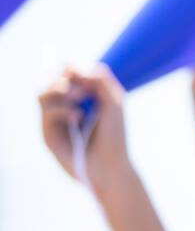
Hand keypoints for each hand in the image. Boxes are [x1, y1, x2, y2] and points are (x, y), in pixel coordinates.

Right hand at [37, 65, 132, 195]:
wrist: (112, 166)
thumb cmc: (115, 136)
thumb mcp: (114, 102)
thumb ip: (99, 79)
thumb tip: (71, 64)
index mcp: (80, 98)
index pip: (65, 74)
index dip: (70, 69)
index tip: (84, 76)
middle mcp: (64, 107)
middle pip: (51, 81)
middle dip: (64, 79)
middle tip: (82, 90)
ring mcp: (55, 122)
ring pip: (43, 95)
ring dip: (60, 91)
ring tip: (80, 99)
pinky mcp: (48, 136)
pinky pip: (47, 114)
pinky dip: (62, 110)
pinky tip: (78, 116)